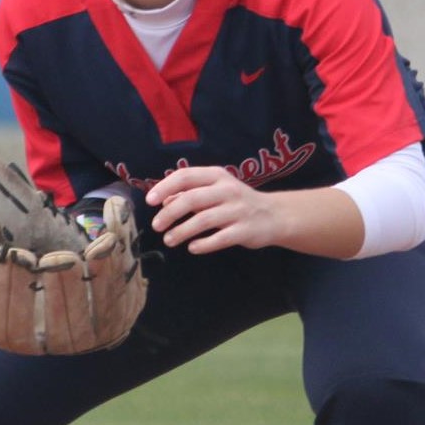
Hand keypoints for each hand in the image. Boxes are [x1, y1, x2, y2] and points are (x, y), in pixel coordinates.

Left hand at [146, 166, 282, 253]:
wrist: (274, 215)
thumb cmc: (236, 202)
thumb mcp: (215, 190)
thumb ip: (190, 192)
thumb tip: (163, 200)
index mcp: (217, 176)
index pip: (186, 176)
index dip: (165, 187)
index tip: (150, 201)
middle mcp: (228, 190)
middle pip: (192, 199)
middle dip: (170, 213)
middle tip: (156, 226)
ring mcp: (238, 211)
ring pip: (203, 220)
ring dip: (182, 231)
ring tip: (169, 240)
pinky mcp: (245, 230)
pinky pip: (220, 239)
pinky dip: (203, 244)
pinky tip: (192, 248)